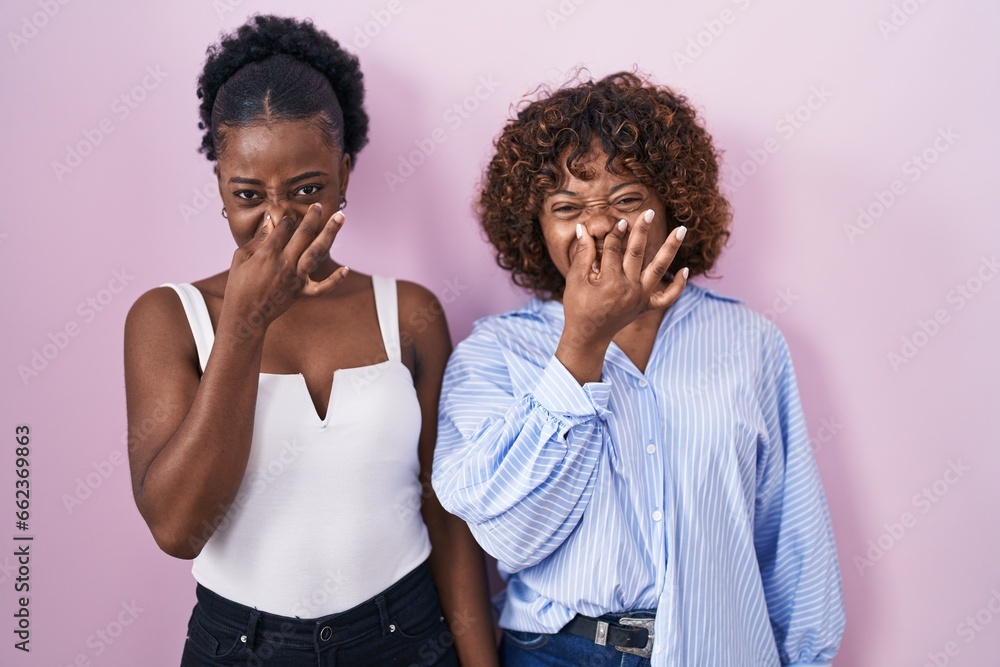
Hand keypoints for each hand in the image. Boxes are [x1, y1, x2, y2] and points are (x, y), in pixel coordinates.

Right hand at [223, 203, 348, 331]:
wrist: (245, 314)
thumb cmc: (239, 284)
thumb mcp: (241, 257)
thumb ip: (258, 239)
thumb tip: (271, 221)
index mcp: (268, 253)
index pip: (284, 228)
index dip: (289, 218)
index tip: (291, 213)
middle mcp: (285, 263)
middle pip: (304, 234)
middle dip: (313, 217)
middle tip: (320, 205)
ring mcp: (296, 278)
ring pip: (317, 252)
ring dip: (330, 233)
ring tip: (340, 217)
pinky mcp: (301, 292)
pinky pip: (322, 287)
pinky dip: (335, 280)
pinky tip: (346, 269)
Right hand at [556, 209, 686, 379]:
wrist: (588, 336)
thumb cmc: (578, 307)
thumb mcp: (575, 280)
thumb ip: (582, 253)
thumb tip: (582, 228)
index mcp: (610, 281)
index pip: (614, 249)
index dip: (615, 233)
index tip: (620, 221)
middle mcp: (629, 288)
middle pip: (637, 252)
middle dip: (642, 230)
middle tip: (648, 212)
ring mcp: (641, 298)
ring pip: (659, 268)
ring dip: (671, 248)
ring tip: (682, 229)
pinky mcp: (646, 307)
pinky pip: (668, 297)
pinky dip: (678, 285)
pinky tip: (685, 270)